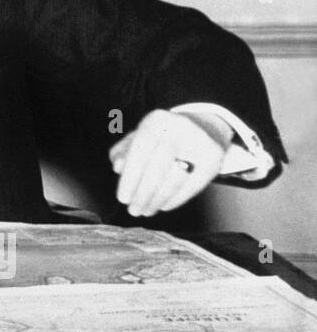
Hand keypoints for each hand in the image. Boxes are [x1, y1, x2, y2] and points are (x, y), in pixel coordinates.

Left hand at [108, 109, 229, 216]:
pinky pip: (193, 185)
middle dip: (143, 194)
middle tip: (134, 211)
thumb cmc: (160, 138)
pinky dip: (176, 199)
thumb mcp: (138, 137)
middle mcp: (180, 128)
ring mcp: (200, 142)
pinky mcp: (214, 158)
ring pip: (175, 179)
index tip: (122, 198)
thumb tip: (118, 167)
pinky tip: (164, 205)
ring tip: (146, 210)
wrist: (201, 128)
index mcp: (156, 120)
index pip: (139, 152)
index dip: (130, 178)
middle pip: (158, 168)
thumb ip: (122, 152)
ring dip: (158, 200)